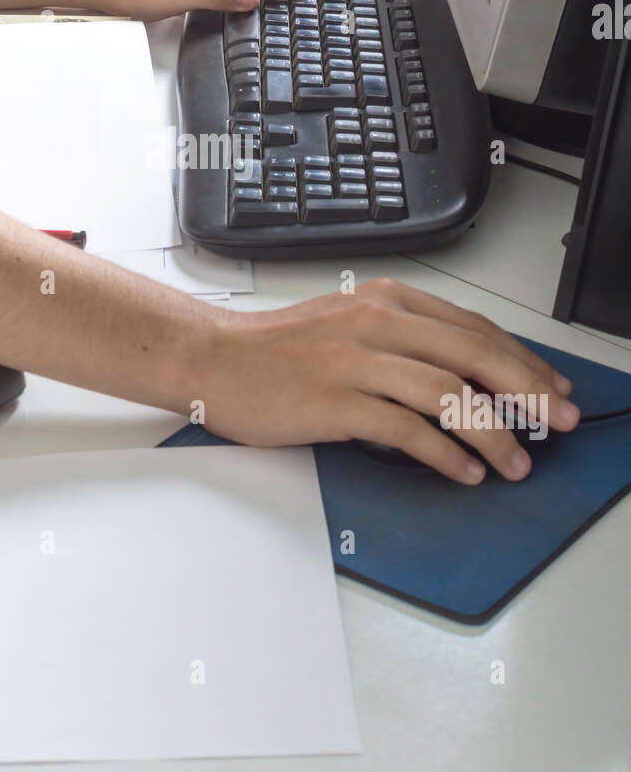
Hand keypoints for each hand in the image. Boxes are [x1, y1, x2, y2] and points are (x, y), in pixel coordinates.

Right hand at [203, 279, 579, 483]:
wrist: (211, 357)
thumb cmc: (275, 348)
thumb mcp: (348, 323)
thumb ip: (401, 339)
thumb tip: (462, 375)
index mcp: (385, 299)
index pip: (474, 327)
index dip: (524, 360)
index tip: (553, 388)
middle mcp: (377, 321)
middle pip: (474, 354)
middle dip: (527, 391)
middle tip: (560, 421)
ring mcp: (356, 360)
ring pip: (449, 393)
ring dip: (494, 431)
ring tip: (517, 462)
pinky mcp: (336, 400)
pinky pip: (407, 429)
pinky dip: (445, 454)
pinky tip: (464, 472)